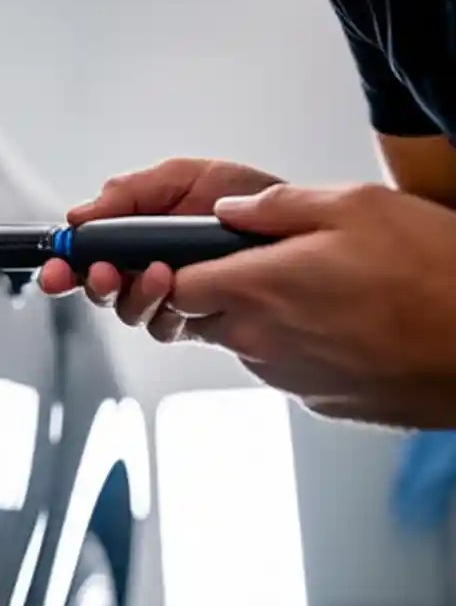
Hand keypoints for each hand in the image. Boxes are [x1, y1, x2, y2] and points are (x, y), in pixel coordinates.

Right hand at [37, 158, 283, 337]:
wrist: (301, 229)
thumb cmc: (246, 200)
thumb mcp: (187, 177)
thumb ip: (132, 191)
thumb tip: (82, 214)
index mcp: (136, 234)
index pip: (86, 253)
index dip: (65, 263)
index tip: (56, 266)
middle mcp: (146, 268)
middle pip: (97, 288)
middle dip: (89, 284)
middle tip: (99, 273)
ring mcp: (169, 297)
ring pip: (127, 310)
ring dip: (132, 295)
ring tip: (155, 272)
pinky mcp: (195, 322)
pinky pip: (163, 327)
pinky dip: (162, 311)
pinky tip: (177, 288)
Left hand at [169, 183, 455, 428]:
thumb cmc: (432, 273)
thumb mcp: (355, 206)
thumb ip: (277, 206)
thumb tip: (229, 210)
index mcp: (257, 288)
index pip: (175, 287)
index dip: (178, 268)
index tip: (196, 255)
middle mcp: (259, 341)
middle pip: (202, 318)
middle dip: (216, 293)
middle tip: (267, 267)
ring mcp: (286, 376)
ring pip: (244, 343)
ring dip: (261, 319)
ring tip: (322, 291)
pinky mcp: (316, 399)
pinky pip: (285, 367)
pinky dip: (298, 346)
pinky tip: (344, 323)